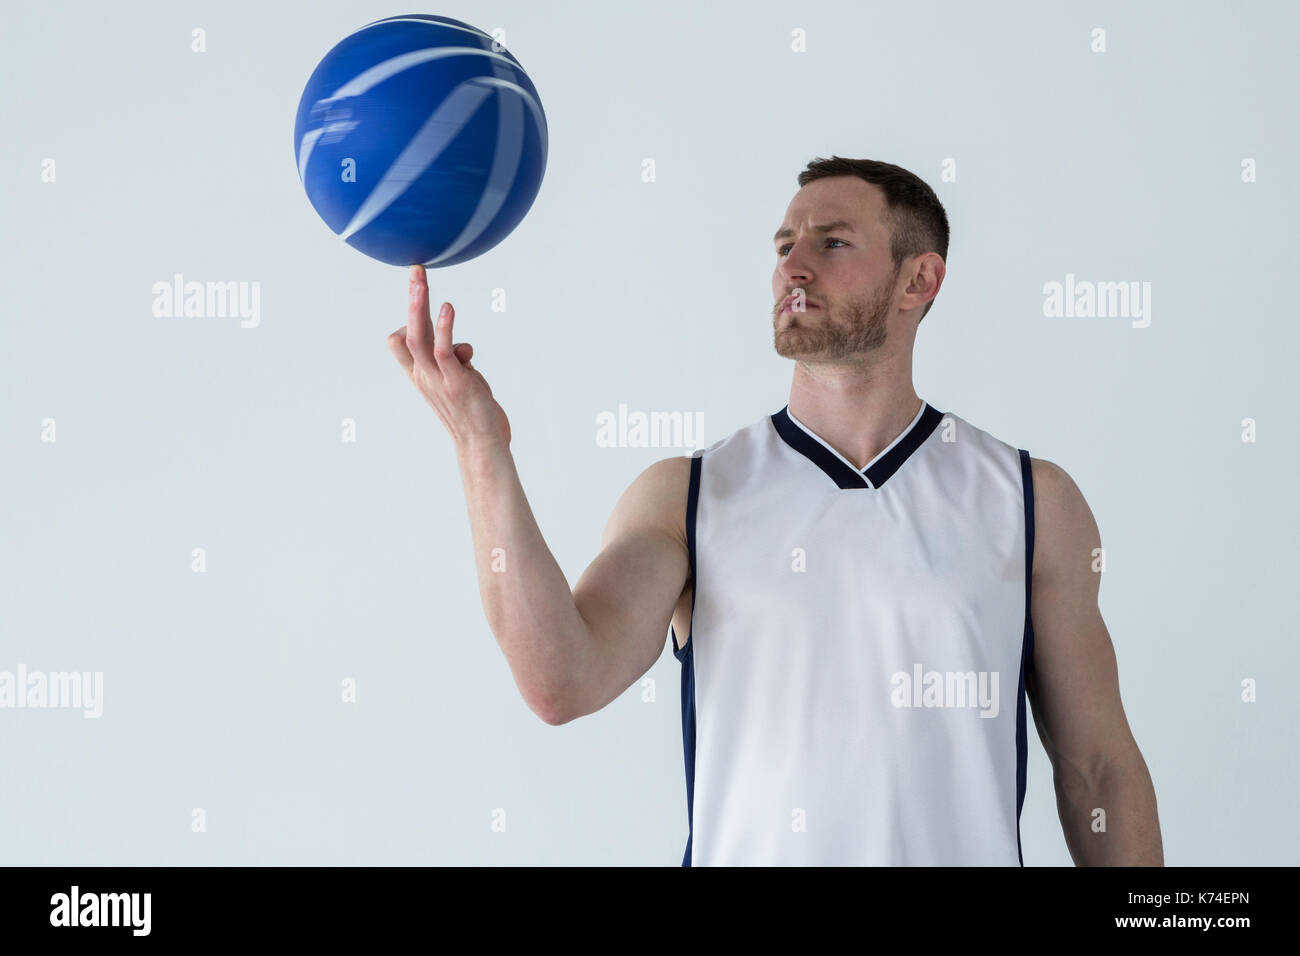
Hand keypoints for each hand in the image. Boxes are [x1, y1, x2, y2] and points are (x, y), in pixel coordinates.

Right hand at [387, 265, 511, 451]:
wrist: (482, 446)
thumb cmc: (473, 416)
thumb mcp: (463, 382)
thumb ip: (458, 362)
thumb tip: (464, 347)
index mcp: (422, 376)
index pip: (399, 343)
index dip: (407, 321)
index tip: (423, 302)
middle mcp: (424, 376)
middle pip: (407, 330)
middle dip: (413, 298)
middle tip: (416, 270)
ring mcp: (437, 379)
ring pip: (418, 336)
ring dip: (419, 305)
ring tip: (420, 278)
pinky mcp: (456, 383)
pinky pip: (443, 351)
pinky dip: (444, 328)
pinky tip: (448, 308)